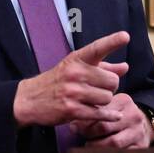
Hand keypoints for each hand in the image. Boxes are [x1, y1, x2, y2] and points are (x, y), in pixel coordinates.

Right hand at [12, 31, 130, 127]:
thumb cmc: (56, 82)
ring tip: (93, 100)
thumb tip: (124, 67)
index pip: (97, 48)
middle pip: (112, 81)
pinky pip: (100, 113)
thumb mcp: (75, 69)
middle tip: (100, 89)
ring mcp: (73, 92)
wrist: (28, 99)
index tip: (125, 36)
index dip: (112, 41)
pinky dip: (109, 116)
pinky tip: (113, 115)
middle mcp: (74, 73)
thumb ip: (102, 67)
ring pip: (107, 98)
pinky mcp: (72, 110)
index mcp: (76, 60)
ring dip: (104, 102)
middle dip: (110, 87)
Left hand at [72, 93, 152, 148]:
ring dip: (96, 146)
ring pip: (113, 142)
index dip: (84, 121)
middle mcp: (134, 115)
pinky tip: (100, 152)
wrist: (144, 124)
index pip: (100, 112)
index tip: (73, 127)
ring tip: (88, 145)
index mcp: (124, 101)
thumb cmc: (118, 115)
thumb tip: (73, 126)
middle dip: (88, 133)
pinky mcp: (141, 146)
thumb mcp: (109, 107)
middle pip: (104, 127)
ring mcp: (138, 131)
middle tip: (80, 135)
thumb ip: (93, 112)